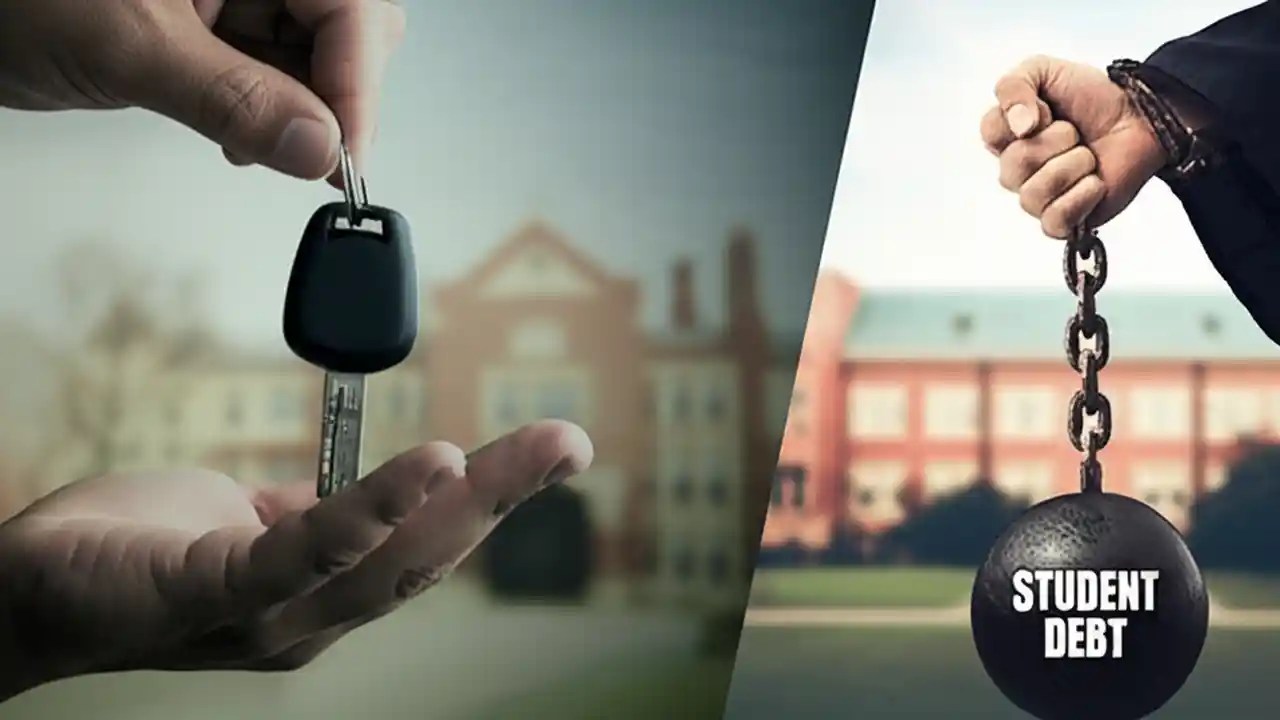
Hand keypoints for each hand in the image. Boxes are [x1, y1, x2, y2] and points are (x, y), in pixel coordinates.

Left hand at [0, 0, 405, 185]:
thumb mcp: (130, 47)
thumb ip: (233, 97)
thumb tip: (318, 146)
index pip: (348, 10)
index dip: (356, 84)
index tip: (343, 155)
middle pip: (346, 28)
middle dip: (334, 94)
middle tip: (310, 153)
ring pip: (313, 55)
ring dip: (299, 110)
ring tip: (253, 142)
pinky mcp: (210, 25)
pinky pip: (271, 69)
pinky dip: (265, 111)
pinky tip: (238, 134)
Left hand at [0, 420, 591, 701]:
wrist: (22, 586)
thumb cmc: (136, 553)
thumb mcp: (244, 528)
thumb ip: (305, 521)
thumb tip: (357, 497)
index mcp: (322, 597)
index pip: (426, 550)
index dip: (496, 502)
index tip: (556, 449)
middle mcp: (309, 622)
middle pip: (427, 561)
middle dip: (505, 499)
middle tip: (569, 442)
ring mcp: (265, 618)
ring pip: (384, 566)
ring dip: (460, 507)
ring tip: (517, 452)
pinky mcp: (211, 596)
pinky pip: (303, 555)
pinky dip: (372, 515)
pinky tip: (426, 469)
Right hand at [979, 55, 1168, 237]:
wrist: (1141, 119)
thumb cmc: (1092, 98)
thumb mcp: (1044, 70)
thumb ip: (1013, 85)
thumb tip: (1019, 128)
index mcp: (1007, 136)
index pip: (990, 132)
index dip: (1024, 116)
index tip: (1048, 110)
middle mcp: (1016, 170)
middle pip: (1014, 165)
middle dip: (1057, 141)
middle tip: (1075, 133)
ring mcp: (1037, 198)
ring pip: (1032, 195)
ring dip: (1073, 167)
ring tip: (1089, 157)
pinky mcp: (1062, 221)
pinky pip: (1053, 220)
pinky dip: (1081, 198)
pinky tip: (1095, 182)